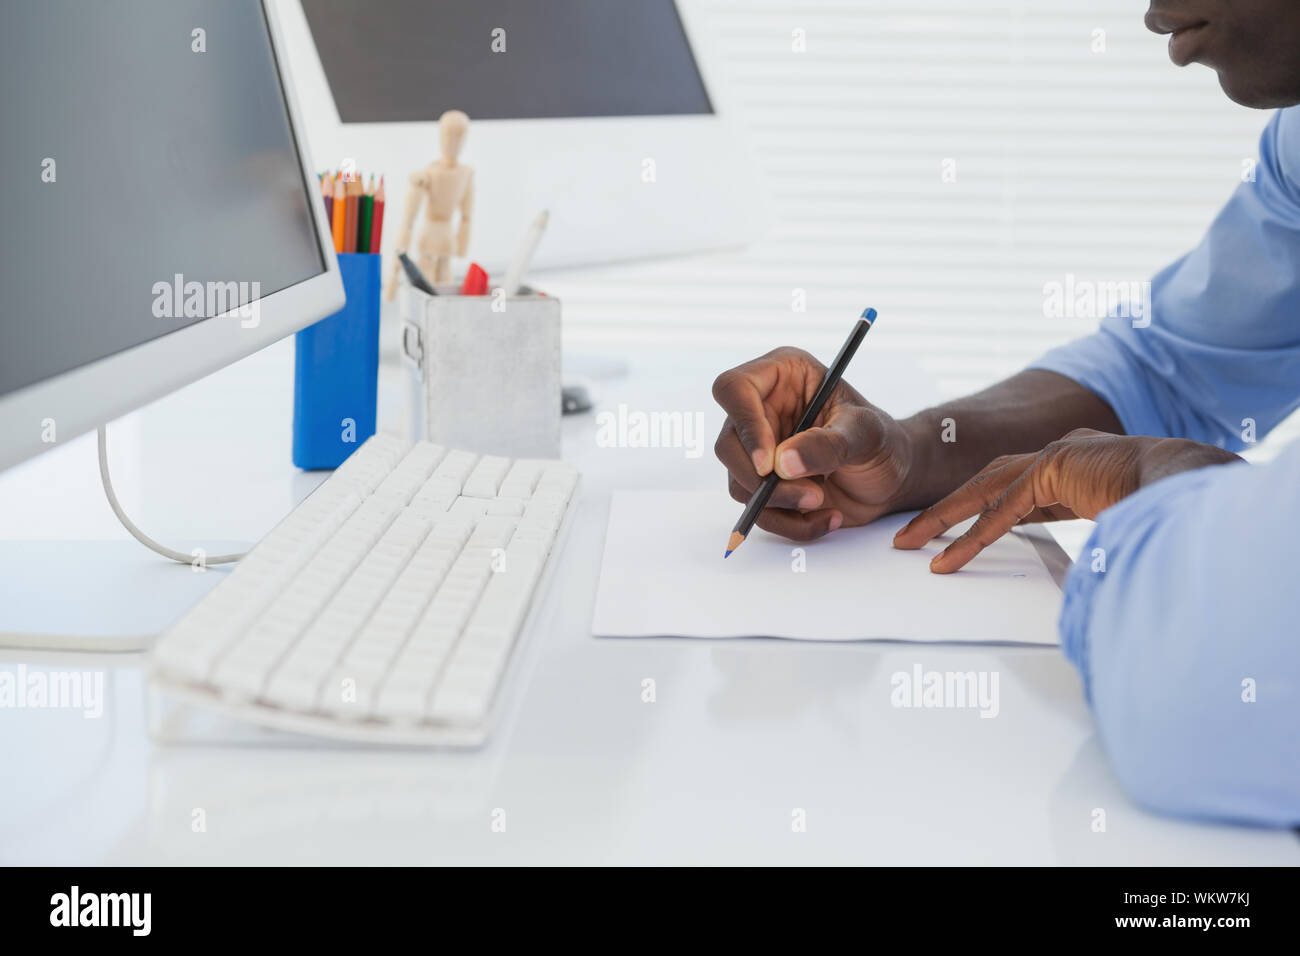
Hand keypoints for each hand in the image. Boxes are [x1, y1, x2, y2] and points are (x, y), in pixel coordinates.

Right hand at [712, 347, 914, 540]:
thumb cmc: (883, 441)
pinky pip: (759, 510)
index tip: (769, 463)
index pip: (734, 389)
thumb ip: (828, 444)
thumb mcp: (866, 434)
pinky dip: (791, 523)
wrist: (894, 477)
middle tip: (808, 493)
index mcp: (782, 376)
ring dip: (780, 504)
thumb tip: (783, 462)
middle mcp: (763, 410)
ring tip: (823, 501)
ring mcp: (760, 449)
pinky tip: (827, 517)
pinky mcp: (765, 485)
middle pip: (728, 444)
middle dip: (763, 480)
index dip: (744, 425)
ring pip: (739, 483)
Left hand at [893, 428, 1241, 572]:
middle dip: (947, 509)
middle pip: (988, 483)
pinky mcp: (1052, 470)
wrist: (1196, 483)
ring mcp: (1056, 456)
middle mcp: (1062, 454)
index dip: (983, 510)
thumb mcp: (1120, 525)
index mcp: (1076, 465)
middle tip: (911, 535)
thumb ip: (1096, 541)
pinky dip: (971, 538)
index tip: (959, 531)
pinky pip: (1001, 511)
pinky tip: (946, 561)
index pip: (1017, 489)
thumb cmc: (1167, 509)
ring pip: (984, 492)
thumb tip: (1091, 579)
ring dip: (943, 519)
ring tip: (910, 544)